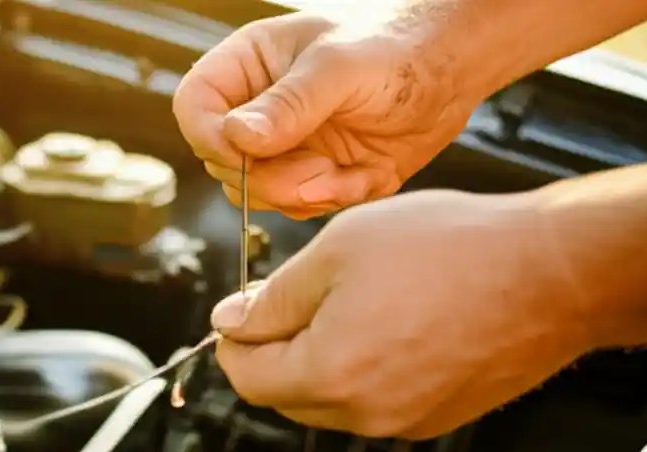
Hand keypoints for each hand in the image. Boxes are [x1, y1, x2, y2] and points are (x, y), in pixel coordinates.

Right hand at [173, 10, 477, 217]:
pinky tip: (364, 174)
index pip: (194, 106)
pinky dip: (332, 201)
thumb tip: (237, 136)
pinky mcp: (309, 176)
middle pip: (221, 162)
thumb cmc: (397, 48)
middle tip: (319, 166)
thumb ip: (290, 103)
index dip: (209, 136)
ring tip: (347, 169)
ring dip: (304, 193)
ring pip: (256, 194)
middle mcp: (257, 109)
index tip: (246, 152)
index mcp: (249, 66)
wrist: (451, 74)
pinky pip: (297, 207)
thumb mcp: (342, 68)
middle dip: (269, 176)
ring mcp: (281, 146)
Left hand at [209, 190, 592, 438]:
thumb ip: (273, 297)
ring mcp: (405, 423)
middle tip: (294, 297)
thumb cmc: (454, 250)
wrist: (554, 272)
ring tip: (351, 301)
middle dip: (275, 351)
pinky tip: (390, 322)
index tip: (240, 311)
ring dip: (321, 360)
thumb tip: (231, 322)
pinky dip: (365, 369)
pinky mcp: (438, 418)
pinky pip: (375, 402)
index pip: (246, 378)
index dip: (234, 340)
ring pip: (330, 401)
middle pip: (284, 396)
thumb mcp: (338, 250)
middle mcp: (365, 414)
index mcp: (329, 374)